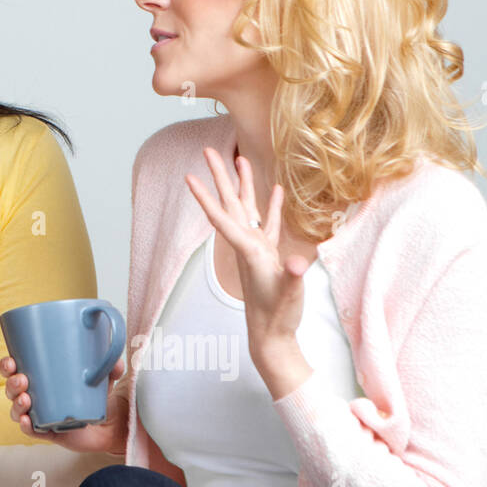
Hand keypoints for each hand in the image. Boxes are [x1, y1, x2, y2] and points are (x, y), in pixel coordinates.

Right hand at [0, 355, 126, 453]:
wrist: (107, 423)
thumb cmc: (96, 393)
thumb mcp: (103, 376)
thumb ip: (111, 367)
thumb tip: (118, 362)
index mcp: (40, 377)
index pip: (14, 369)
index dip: (6, 366)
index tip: (11, 361)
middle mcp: (35, 396)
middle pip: (11, 389)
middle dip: (11, 384)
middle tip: (22, 380)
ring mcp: (39, 414)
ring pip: (17, 410)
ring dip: (16, 404)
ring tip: (26, 399)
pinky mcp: (47, 431)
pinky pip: (31, 430)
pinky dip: (25, 426)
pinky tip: (26, 420)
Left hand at [185, 149, 314, 397]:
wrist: (272, 337)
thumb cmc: (278, 317)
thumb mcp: (289, 296)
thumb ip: (292, 278)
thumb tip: (297, 264)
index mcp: (248, 250)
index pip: (222, 218)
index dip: (205, 197)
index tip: (189, 176)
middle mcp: (248, 245)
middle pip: (231, 203)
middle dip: (219, 177)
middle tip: (207, 150)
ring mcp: (258, 249)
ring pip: (248, 208)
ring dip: (243, 184)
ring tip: (239, 158)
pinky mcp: (269, 255)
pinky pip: (267, 224)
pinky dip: (270, 206)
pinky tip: (275, 190)